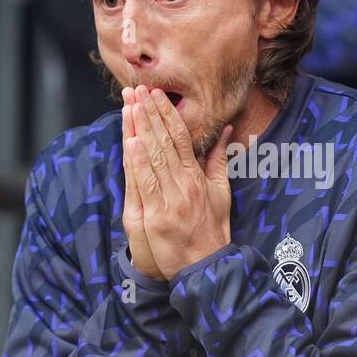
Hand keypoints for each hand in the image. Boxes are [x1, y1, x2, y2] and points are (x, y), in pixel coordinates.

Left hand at [124, 85, 232, 278]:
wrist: (207, 267)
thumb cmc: (213, 231)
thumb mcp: (222, 193)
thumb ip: (219, 161)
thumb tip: (226, 132)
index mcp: (198, 177)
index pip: (181, 137)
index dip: (167, 113)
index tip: (155, 94)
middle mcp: (185, 184)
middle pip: (165, 142)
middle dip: (150, 113)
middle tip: (138, 89)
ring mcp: (171, 200)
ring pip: (154, 158)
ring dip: (141, 130)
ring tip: (130, 106)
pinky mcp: (157, 217)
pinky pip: (146, 185)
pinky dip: (139, 163)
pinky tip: (132, 142)